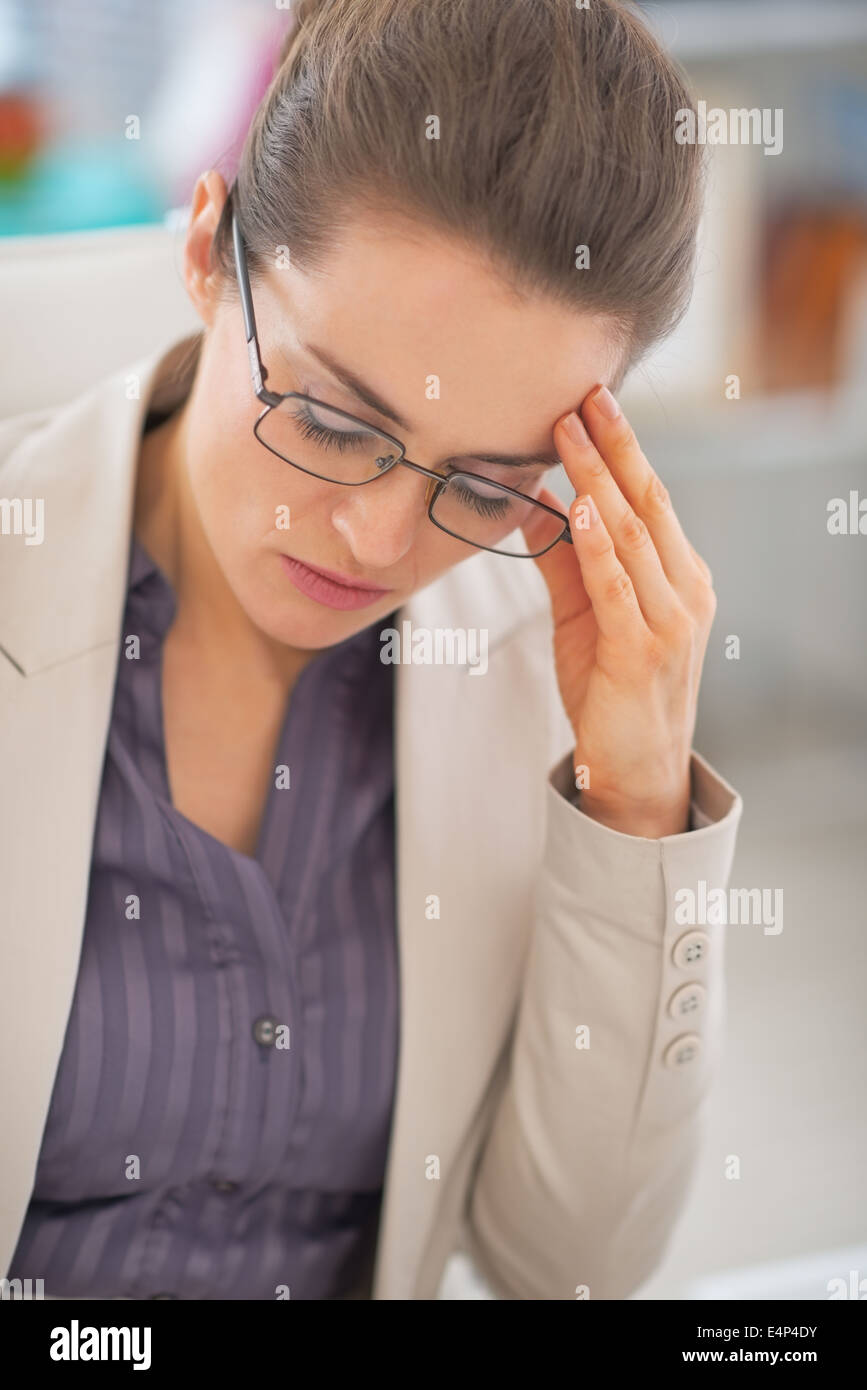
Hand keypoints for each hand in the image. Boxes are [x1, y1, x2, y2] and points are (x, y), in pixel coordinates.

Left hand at [520, 384, 716, 838]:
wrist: (632, 768)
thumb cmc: (610, 688)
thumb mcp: (583, 613)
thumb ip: (565, 559)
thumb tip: (537, 502)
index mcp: (679, 575)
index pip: (650, 498)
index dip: (622, 448)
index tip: (592, 401)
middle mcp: (685, 590)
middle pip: (647, 503)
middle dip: (614, 446)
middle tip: (584, 394)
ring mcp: (670, 621)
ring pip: (632, 536)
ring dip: (599, 480)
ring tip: (570, 433)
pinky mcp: (642, 653)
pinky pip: (618, 587)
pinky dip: (598, 545)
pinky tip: (582, 508)